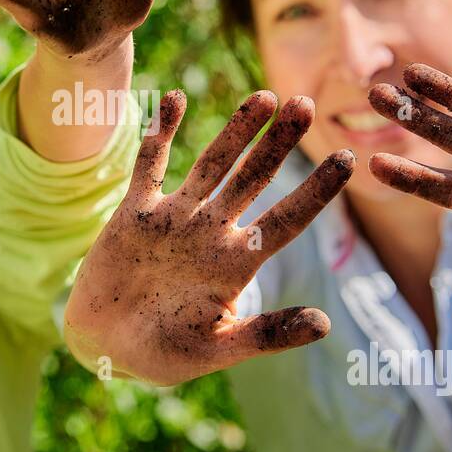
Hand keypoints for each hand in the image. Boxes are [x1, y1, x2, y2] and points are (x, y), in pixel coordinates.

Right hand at [63, 90, 353, 385]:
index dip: (315, 192)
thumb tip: (325, 324)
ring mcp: (175, 218)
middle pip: (253, 179)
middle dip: (279, 144)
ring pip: (212, 164)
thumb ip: (266, 334)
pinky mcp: (136, 211)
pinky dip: (160, 132)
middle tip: (307, 104)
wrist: (103, 347)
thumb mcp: (218, 349)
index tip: (347, 161)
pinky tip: (174, 98)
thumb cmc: (162, 355)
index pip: (286, 220)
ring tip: (264, 96)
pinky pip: (151, 164)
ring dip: (236, 131)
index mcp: (236, 264)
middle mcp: (211, 232)